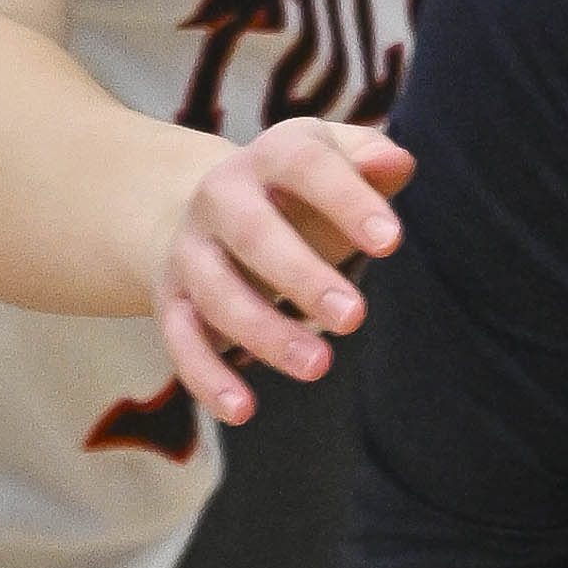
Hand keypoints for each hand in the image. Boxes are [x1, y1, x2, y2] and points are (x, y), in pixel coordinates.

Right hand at [156, 120, 411, 428]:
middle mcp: (220, 197)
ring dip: (264, 333)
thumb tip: (397, 162)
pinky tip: (242, 411)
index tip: (392, 242)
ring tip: (318, 367)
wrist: (209, 212)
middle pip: (254, 234)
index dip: (346, 200)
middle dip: (301, 276)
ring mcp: (190, 250)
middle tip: (354, 318)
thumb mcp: (335, 164)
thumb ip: (371, 162)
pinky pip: (180, 341)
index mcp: (271, 155)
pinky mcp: (171, 301)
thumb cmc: (300, 195)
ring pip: (217, 293)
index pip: (305, 165)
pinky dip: (206, 377)